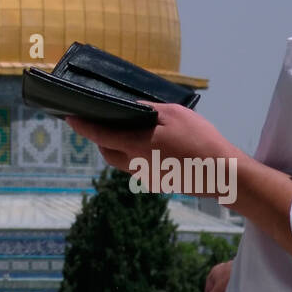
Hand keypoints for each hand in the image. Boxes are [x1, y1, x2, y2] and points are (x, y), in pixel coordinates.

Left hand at [66, 103, 240, 200]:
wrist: (222, 174)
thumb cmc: (200, 140)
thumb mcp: (174, 114)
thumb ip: (148, 110)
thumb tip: (132, 109)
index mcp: (136, 146)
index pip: (100, 135)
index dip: (83, 127)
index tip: (69, 118)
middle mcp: (136, 164)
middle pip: (108, 152)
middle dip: (99, 139)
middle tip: (98, 123)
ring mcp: (148, 177)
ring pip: (122, 162)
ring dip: (117, 147)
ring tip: (123, 131)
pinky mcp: (159, 182)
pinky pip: (137, 168)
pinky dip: (134, 155)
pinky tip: (147, 144)